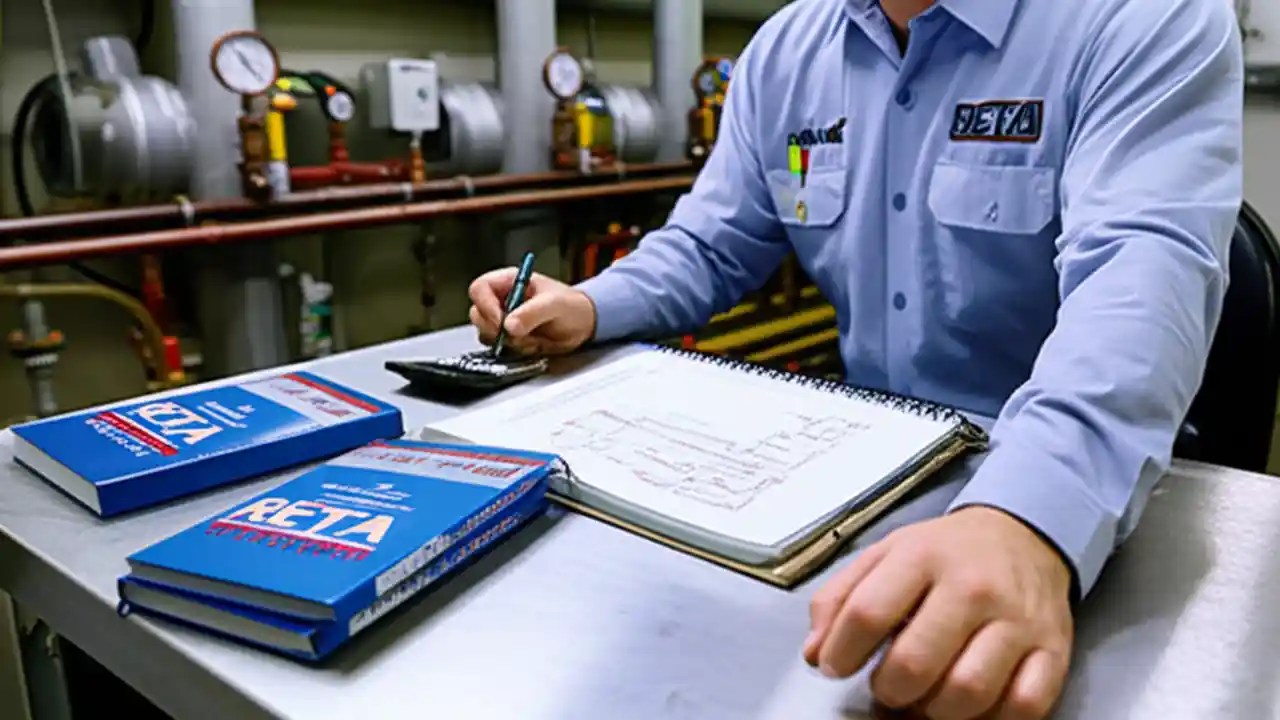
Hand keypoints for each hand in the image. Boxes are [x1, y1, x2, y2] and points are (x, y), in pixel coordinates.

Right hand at [468, 267, 596, 354]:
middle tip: (518, 334)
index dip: (485, 305)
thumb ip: (532, 312)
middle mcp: (502, 300)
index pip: (480, 288)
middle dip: (496, 328)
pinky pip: (500, 348)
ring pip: (487, 334)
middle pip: (478, 314)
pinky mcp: (510, 338)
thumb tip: (509, 325)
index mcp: (509, 282)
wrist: (584, 324)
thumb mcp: (555, 304)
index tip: (502, 321)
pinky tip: (534, 345)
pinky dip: (516, 350)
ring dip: (508, 342)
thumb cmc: (572, 305)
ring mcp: (504, 320)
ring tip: (533, 338)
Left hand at [803, 507, 1073, 719]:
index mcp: (921, 557)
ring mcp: (1017, 621)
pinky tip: (969, 706)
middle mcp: (972, 587)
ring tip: (924, 697)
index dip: (840, 652)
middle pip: (916, 663)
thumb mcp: (883, 554)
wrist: (1024, 533)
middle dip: (888, 689)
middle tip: (886, 686)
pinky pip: (1023, 706)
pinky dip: (990, 719)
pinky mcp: (1053, 650)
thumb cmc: (943, 552)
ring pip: (968, 692)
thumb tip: (815, 653)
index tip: (835, 666)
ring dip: (934, 710)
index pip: (867, 613)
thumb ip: (839, 598)